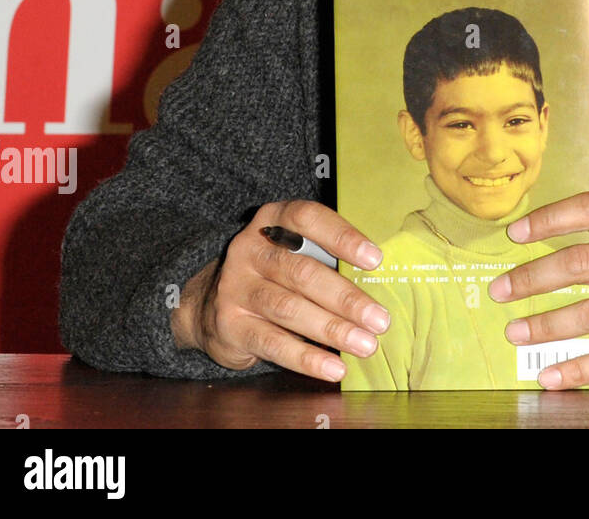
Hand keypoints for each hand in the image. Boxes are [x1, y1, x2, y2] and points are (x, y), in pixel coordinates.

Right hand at [170, 199, 388, 381]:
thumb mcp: (294, 249)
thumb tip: (380, 280)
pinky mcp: (230, 325)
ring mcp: (235, 287)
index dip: (342, 237)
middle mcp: (250, 249)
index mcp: (273, 219)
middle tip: (379, 319)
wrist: (208, 303)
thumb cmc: (274, 272)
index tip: (375, 260)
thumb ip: (328, 254)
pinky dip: (307, 358)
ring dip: (332, 329)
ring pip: (289, 309)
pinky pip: (273, 343)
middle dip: (346, 298)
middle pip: (302, 272)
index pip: (308, 219)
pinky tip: (335, 368)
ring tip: (365, 344)